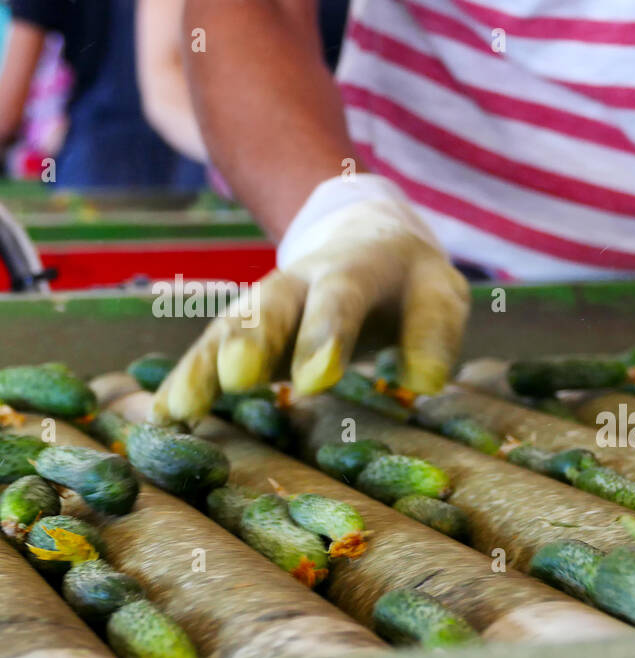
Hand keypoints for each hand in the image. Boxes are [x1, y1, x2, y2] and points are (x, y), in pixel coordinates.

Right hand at [152, 175, 468, 422]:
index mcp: (355, 267)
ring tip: (180, 410)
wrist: (365, 238)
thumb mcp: (440, 294)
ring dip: (204, 367)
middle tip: (236, 380)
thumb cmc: (411, 281)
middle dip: (252, 341)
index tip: (315, 380)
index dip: (325, 336)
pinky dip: (189, 379)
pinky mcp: (247, 333)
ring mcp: (268, 304)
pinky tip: (166, 416)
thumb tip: (424, 381)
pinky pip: (212, 352)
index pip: (338, 299)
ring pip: (230, 328)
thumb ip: (434, 333)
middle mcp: (300, 281)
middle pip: (270, 304)